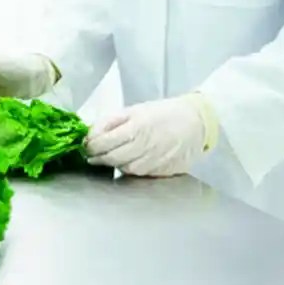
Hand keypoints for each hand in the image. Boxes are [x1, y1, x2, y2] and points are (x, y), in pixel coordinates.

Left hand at [84, 94, 208, 176]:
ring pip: (124, 169)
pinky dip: (130, 169)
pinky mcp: (162, 171)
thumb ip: (110, 122)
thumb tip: (91, 133)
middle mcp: (144, 147)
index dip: (90, 146)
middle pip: (111, 159)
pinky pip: (139, 174)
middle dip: (98, 158)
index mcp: (136, 128)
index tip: (86, 145)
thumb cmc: (164, 113)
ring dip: (114, 164)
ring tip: (110, 156)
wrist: (196, 122)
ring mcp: (154, 161)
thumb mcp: (134, 110)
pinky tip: (129, 160)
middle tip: (92, 155)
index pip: (103, 142)